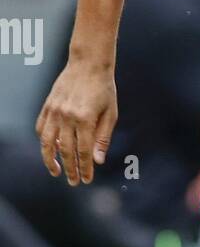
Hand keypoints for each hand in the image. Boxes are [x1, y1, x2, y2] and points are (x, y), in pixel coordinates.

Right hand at [36, 60, 117, 185]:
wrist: (88, 64)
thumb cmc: (104, 89)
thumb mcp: (110, 114)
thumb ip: (103, 138)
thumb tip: (98, 160)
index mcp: (85, 119)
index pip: (83, 152)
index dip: (85, 168)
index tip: (87, 180)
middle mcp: (67, 117)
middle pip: (66, 151)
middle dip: (70, 169)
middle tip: (73, 182)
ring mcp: (55, 111)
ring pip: (47, 142)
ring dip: (50, 160)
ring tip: (56, 171)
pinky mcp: (47, 106)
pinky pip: (41, 128)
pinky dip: (44, 142)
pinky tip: (50, 150)